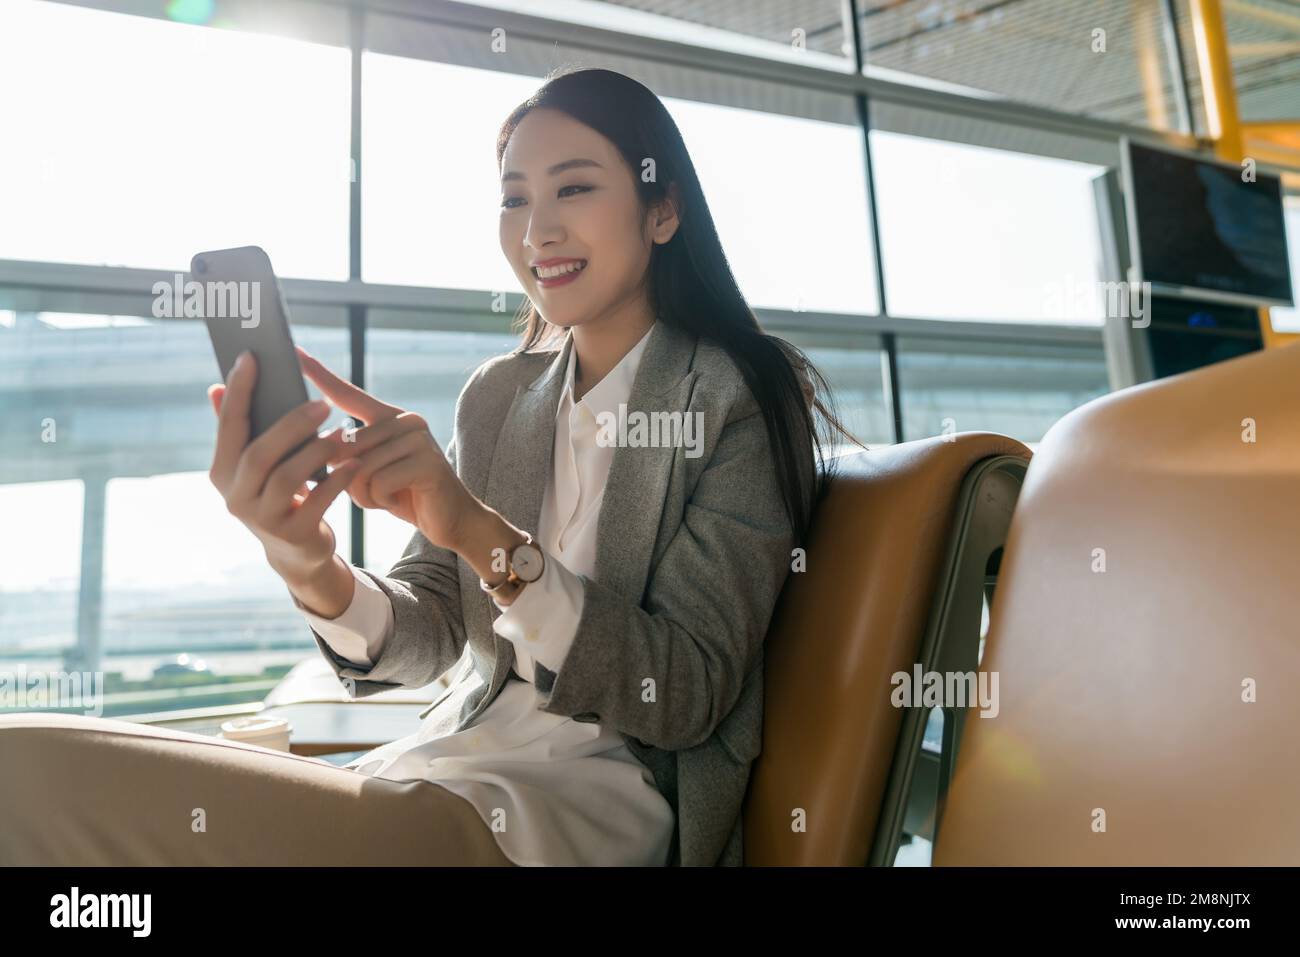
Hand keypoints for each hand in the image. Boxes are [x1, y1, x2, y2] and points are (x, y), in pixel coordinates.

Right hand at [207, 351, 363, 582]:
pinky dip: (337, 481)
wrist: (296, 551)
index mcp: (222, 473)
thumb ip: (238, 430)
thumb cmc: (278, 494)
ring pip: (287, 478)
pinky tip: (353, 463)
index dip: (239, 391)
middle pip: (259, 454)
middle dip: (290, 425)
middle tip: (321, 404)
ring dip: (316, 452)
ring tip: (341, 433)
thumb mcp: (255, 467)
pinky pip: (317, 502)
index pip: (229, 426)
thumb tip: (217, 387)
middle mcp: (235, 497)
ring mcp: (262, 519)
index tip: (251, 356)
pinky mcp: (293, 535)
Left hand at [295, 346, 482, 551]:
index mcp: (390, 417)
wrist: (452, 519)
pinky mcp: (427, 462)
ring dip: (367, 494)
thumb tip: (323, 445)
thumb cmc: (404, 494)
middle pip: (346, 447)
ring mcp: (419, 439)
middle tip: (379, 490)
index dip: (319, 373)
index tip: (294, 350)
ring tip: (391, 495)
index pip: (347, 393)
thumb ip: (347, 454)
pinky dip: (382, 501)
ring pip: (360, 469)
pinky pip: (379, 483)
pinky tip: (402, 500)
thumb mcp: (369, 470)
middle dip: (351, 480)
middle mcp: (406, 420)